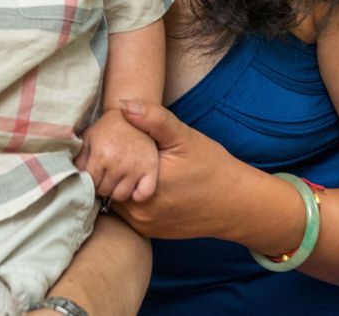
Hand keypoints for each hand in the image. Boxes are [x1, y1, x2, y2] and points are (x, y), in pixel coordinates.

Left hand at [76, 108, 157, 201]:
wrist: (130, 116)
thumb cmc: (106, 130)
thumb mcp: (88, 139)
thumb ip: (79, 160)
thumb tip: (72, 178)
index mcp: (101, 155)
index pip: (89, 183)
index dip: (89, 181)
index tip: (92, 175)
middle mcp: (118, 163)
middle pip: (104, 191)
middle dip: (101, 185)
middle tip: (105, 175)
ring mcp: (136, 167)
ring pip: (121, 195)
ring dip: (117, 190)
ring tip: (116, 178)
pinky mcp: (151, 169)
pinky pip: (143, 194)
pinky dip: (138, 194)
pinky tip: (133, 185)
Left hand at [108, 101, 249, 240]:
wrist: (236, 204)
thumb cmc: (211, 167)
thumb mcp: (184, 138)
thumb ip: (154, 119)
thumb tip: (125, 104)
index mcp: (144, 186)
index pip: (104, 169)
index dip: (102, 153)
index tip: (107, 140)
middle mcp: (139, 211)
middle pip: (106, 186)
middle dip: (108, 169)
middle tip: (116, 152)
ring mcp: (143, 225)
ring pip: (114, 200)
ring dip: (116, 184)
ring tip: (125, 166)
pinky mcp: (149, 232)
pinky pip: (126, 213)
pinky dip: (127, 198)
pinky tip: (136, 182)